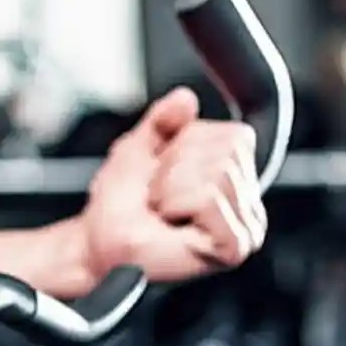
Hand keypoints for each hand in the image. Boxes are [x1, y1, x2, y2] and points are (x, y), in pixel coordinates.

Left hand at [81, 87, 266, 283]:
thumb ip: (163, 120)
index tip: (163, 174)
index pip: (236, 135)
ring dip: (171, 188)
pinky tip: (168, 221)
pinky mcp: (233, 247)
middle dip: (176, 168)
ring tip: (160, 209)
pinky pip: (210, 199)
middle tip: (157, 196)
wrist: (96, 241)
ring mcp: (246, 228)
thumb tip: (185, 98)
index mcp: (237, 177)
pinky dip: (178, 203)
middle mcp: (249, 203)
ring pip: (218, 173)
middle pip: (228, 152)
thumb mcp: (138, 147)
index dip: (187, 146)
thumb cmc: (119, 203)